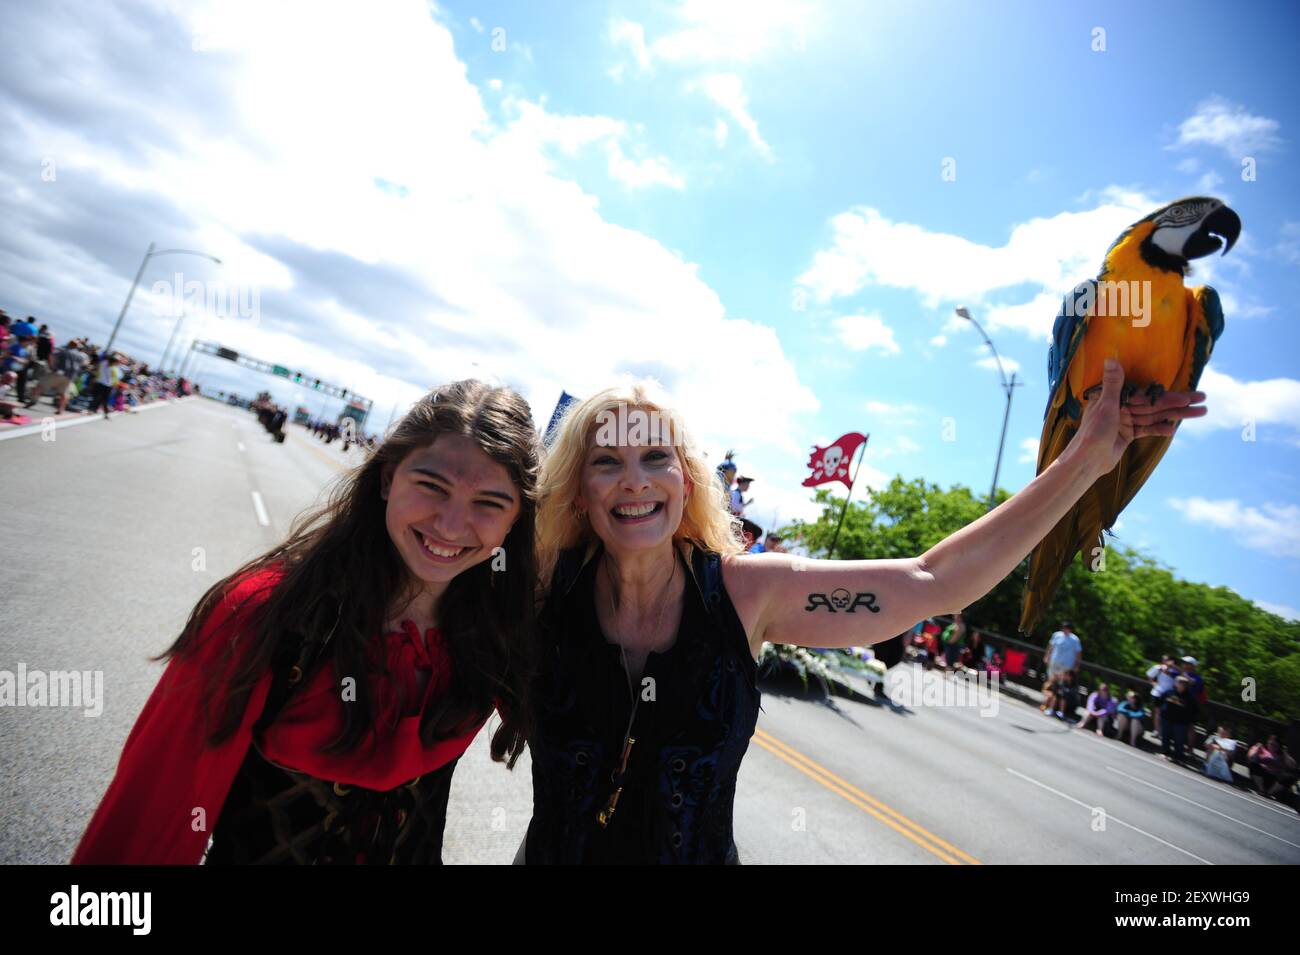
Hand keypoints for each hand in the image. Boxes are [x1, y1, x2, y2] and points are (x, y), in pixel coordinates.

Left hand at [1071, 359, 1206, 476]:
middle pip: (1155, 405)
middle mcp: (1122, 407)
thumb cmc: (1093, 433)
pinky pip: (1147, 430)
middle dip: (1178, 404)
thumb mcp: (1104, 406)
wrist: (1087, 461)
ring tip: (1200, 413)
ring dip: (1175, 416)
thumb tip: (1111, 358)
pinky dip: (1159, 429)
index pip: (1148, 396)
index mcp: (1116, 398)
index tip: (1187, 396)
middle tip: (1203, 400)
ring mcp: (1125, 422)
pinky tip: (1174, 429)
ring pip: (1154, 416)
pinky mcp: (1126, 435)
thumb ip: (1113, 384)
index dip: (1168, 396)